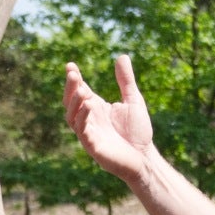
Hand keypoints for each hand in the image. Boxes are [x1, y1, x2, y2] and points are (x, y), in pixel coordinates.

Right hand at [63, 55, 158, 189]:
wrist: (145, 158)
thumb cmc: (138, 132)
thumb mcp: (133, 100)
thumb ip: (126, 80)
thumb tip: (121, 55)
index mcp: (96, 108)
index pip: (80, 91)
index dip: (74, 79)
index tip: (70, 65)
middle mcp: (89, 120)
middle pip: (71, 102)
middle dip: (70, 88)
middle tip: (72, 74)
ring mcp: (89, 134)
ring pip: (72, 117)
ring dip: (75, 103)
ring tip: (82, 90)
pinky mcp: (93, 147)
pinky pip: (83, 132)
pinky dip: (83, 119)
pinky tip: (89, 106)